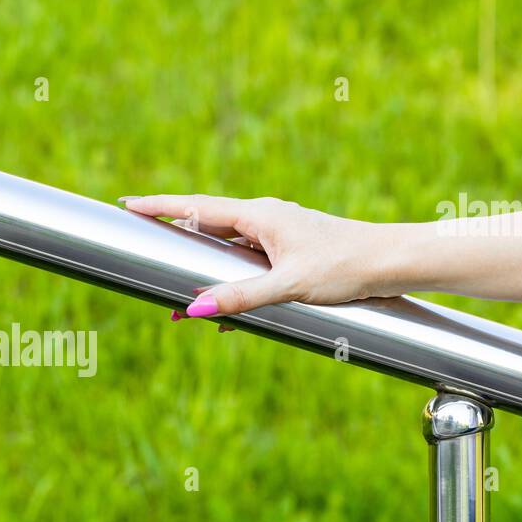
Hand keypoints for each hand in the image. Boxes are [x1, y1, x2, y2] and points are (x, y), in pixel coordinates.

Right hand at [121, 194, 403, 317]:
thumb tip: (194, 310)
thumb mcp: (287, 285)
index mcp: (259, 215)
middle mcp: (266, 219)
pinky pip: (250, 266)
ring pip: (228, 252)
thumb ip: (240, 298)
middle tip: (146, 253)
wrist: (393, 261)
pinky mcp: (292, 253)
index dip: (160, 206)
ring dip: (205, 275)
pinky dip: (233, 285)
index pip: (196, 207)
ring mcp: (279, 235)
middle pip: (207, 227)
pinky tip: (228, 316)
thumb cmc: (346, 266)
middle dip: (176, 246)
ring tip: (181, 306)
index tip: (128, 204)